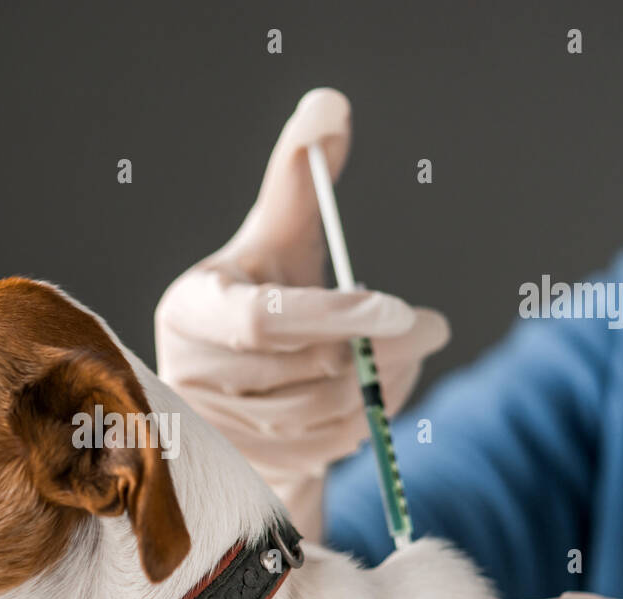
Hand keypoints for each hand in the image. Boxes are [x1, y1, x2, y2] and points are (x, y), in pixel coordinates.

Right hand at [155, 88, 447, 540]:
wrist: (240, 386)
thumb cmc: (261, 294)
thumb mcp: (276, 237)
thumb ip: (299, 175)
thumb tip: (330, 106)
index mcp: (191, 308)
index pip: (264, 319)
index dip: (336, 315)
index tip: (404, 307)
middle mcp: (190, 375)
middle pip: (305, 372)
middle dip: (382, 350)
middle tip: (432, 327)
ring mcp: (216, 431)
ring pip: (322, 415)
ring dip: (382, 387)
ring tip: (406, 357)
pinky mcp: (246, 469)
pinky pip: (324, 452)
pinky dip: (366, 424)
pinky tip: (378, 396)